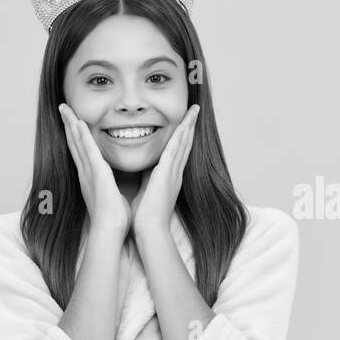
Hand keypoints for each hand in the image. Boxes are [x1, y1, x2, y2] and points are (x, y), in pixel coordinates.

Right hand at [59, 103, 130, 237]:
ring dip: (71, 124)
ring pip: (77, 142)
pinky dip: (82, 136)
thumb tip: (114, 183)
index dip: (74, 135)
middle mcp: (85, 171)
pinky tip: (79, 123)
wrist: (110, 228)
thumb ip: (110, 185)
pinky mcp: (96, 172)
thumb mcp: (111, 195)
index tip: (71, 121)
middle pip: (73, 142)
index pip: (80, 151)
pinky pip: (88, 150)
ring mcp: (89, 171)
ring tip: (65, 108)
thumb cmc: (113, 216)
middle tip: (62, 108)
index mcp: (89, 176)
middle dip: (68, 124)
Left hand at [130, 104, 199, 233]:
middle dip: (190, 126)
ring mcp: (173, 172)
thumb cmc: (146, 214)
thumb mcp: (147, 189)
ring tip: (193, 111)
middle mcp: (176, 173)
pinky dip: (180, 136)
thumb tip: (144, 167)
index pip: (179, 152)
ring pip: (183, 143)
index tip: (186, 123)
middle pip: (186, 144)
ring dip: (189, 126)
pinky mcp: (167, 173)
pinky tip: (184, 125)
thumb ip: (148, 177)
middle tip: (195, 111)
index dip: (184, 136)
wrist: (150, 228)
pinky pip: (175, 150)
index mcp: (171, 177)